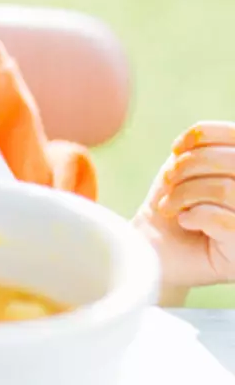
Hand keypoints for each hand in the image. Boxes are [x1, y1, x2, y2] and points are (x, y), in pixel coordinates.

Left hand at [134, 122, 234, 303]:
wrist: (157, 250)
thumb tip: (199, 137)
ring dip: (185, 193)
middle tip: (168, 181)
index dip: (208, 134)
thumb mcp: (186, 169)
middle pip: (232, 161)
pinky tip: (185, 221)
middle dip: (189, 167)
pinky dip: (194, 215)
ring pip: (226, 190)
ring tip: (169, 205)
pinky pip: (224, 220)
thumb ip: (201, 149)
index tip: (177, 147)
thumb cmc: (175, 206)